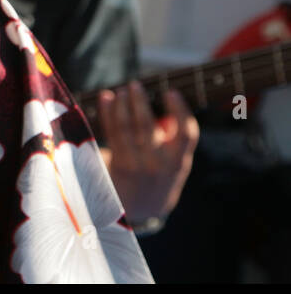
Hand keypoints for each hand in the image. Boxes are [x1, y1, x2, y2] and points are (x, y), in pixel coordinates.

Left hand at [98, 83, 199, 224]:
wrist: (141, 208)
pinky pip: (111, 134)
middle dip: (140, 102)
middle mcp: (158, 164)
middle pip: (148, 127)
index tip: (171, 92)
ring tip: (120, 90)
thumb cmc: (159, 173)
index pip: (186, 134)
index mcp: (179, 161)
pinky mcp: (117, 164)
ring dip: (121, 105)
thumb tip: (159, 105)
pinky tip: (106, 98)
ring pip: (126, 128)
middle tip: (135, 85)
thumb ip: (172, 137)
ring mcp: (136, 165)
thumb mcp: (174, 162)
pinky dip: (108, 113)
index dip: (180, 111)